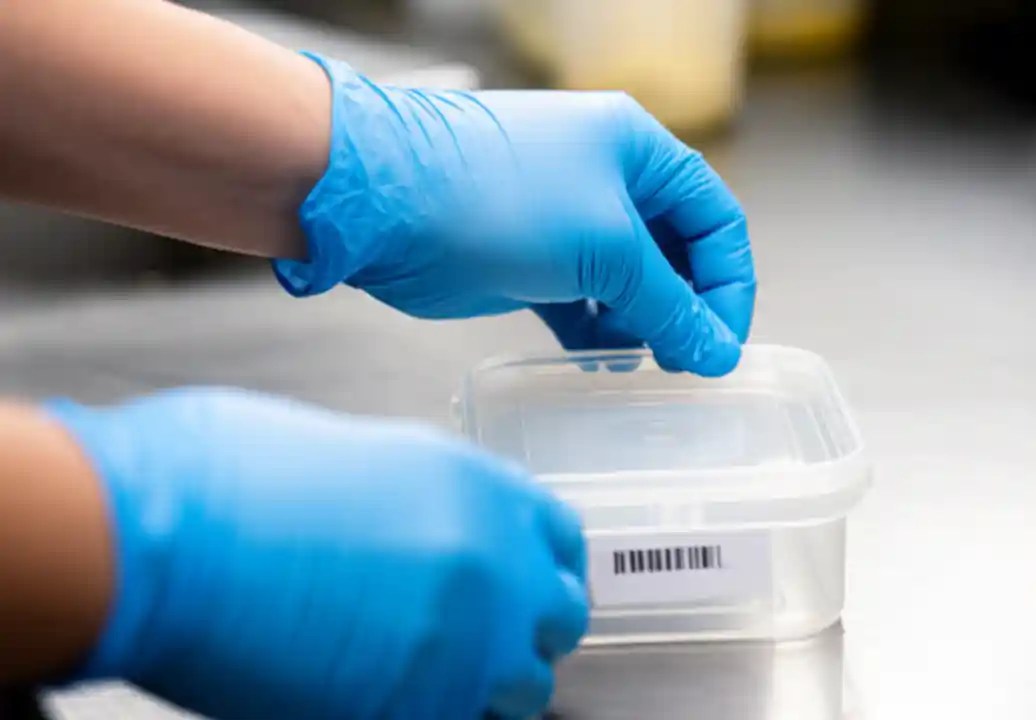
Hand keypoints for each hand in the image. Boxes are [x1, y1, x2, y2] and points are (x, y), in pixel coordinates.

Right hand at [47, 388, 587, 719]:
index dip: (541, 566)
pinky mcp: (421, 712)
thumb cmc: (233, 479)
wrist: (166, 538)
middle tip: (474, 641)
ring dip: (487, 686)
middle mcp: (497, 567)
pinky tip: (386, 697)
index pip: (561, 540)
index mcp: (483, 490)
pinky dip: (437, 711)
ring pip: (525, 690)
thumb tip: (431, 535)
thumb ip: (426, 500)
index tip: (523, 587)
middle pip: (558, 620)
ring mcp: (467, 648)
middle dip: (523, 632)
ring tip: (427, 675)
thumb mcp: (362, 458)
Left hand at [274, 54, 755, 376]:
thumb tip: (717, 350)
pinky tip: (599, 365)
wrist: (380, 205)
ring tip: (642, 366)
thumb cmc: (495, 199)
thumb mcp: (605, 248)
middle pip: (675, 254)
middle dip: (687, 309)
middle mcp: (606, 180)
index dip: (729, 283)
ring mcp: (564, 222)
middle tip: (686, 364)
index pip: (714, 217)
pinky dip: (597, 335)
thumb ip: (669, 304)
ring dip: (642, 326)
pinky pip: (583, 304)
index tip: (724, 343)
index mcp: (636, 151)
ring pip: (629, 284)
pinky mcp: (528, 263)